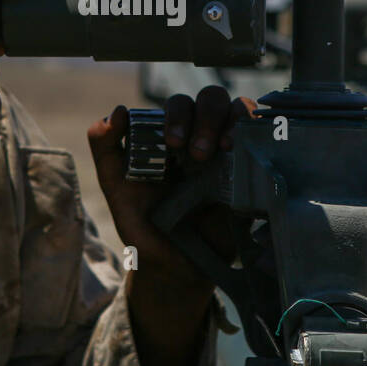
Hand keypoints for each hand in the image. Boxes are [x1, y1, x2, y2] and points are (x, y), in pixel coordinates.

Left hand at [88, 85, 255, 294]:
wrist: (177, 265)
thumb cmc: (145, 224)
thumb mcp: (116, 188)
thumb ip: (106, 149)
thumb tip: (115, 112)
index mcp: (170, 136)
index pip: (179, 105)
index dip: (178, 114)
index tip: (172, 142)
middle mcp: (200, 137)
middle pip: (211, 100)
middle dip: (205, 118)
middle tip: (196, 153)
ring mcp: (228, 151)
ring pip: (237, 109)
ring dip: (230, 120)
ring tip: (221, 149)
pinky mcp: (250, 168)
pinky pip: (260, 136)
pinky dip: (255, 130)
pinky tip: (242, 149)